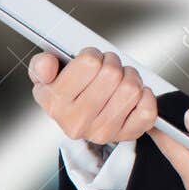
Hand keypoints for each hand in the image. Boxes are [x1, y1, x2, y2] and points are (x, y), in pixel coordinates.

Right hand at [28, 48, 157, 144]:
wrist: (81, 122)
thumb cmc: (67, 95)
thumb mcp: (46, 79)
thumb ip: (41, 66)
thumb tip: (46, 64)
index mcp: (56, 103)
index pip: (89, 63)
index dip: (93, 54)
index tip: (90, 60)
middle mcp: (78, 122)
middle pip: (112, 74)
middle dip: (113, 63)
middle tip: (108, 68)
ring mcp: (104, 131)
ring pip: (132, 89)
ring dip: (131, 77)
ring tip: (120, 81)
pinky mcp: (127, 135)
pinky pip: (148, 110)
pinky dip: (146, 96)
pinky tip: (133, 96)